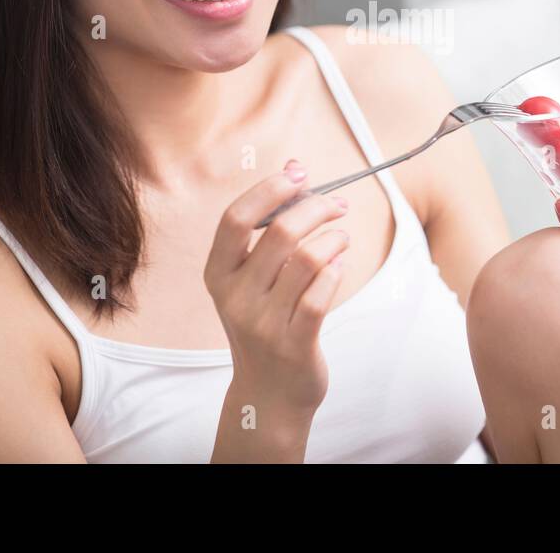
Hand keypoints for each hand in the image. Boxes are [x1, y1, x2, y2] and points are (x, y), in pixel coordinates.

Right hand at [204, 159, 349, 418]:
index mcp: (218, 273)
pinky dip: (337, 270)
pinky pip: (322, 293)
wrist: (268, 393)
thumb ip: (268, 226)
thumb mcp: (252, 278)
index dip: (269, 189)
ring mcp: (264, 323)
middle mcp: (235, 297)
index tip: (299, 174)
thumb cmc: (265, 320)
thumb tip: (294, 166)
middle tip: (337, 205)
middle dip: (317, 207)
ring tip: (341, 239)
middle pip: (281, 232)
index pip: (236, 218)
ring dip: (335, 238)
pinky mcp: (294, 343)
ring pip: (309, 259)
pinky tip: (339, 266)